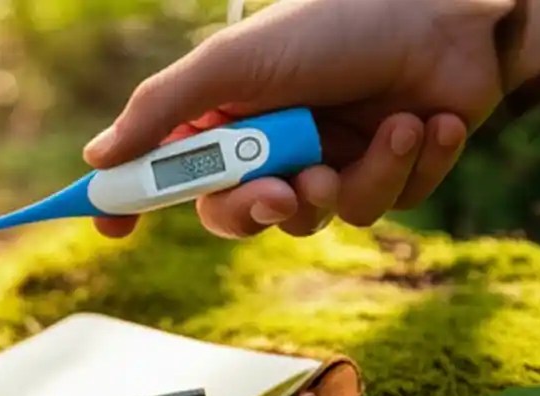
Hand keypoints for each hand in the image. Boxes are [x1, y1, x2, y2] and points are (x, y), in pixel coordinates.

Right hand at [83, 0, 515, 238]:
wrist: (445, 16)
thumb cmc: (331, 27)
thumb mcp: (230, 63)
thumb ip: (159, 111)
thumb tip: (95, 157)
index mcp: (225, 118)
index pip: (166, 175)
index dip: (135, 204)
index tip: (110, 230)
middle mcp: (270, 146)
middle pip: (235, 215)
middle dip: (258, 209)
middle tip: (281, 193)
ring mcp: (327, 163)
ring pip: (314, 220)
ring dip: (354, 181)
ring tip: (388, 128)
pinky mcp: (384, 175)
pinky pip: (378, 208)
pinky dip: (403, 166)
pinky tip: (421, 123)